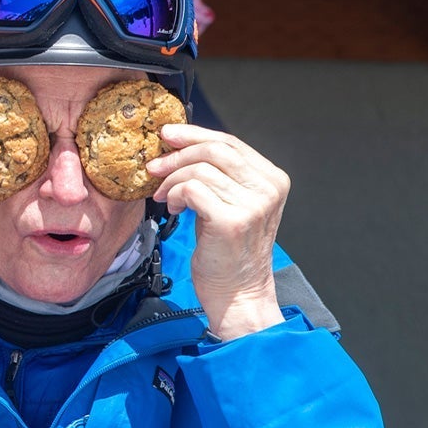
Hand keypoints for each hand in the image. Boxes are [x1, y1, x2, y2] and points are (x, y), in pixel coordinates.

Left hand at [147, 125, 288, 339]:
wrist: (238, 294)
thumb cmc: (230, 250)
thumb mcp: (232, 203)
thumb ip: (218, 174)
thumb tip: (179, 144)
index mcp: (273, 179)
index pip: (230, 142)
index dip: (195, 134)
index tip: (167, 136)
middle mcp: (268, 189)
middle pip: (215, 150)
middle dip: (178, 154)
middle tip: (155, 166)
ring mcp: (253, 205)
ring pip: (200, 170)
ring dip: (173, 180)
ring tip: (166, 197)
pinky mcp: (231, 221)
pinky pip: (192, 190)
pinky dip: (175, 195)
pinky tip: (175, 209)